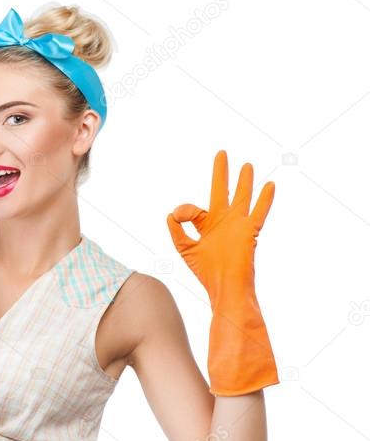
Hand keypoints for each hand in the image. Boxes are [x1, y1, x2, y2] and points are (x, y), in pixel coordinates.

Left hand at [166, 149, 273, 304]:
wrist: (225, 286)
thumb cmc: (207, 272)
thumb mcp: (184, 248)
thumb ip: (176, 230)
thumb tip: (171, 213)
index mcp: (207, 225)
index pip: (193, 209)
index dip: (184, 210)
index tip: (179, 215)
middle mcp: (223, 221)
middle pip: (222, 191)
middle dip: (221, 173)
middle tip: (222, 154)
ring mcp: (237, 225)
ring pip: (242, 197)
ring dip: (244, 181)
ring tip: (247, 165)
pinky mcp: (249, 231)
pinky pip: (258, 212)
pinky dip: (265, 199)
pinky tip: (270, 185)